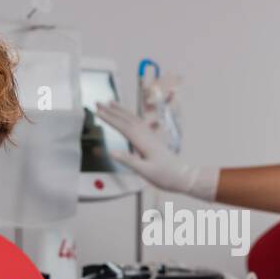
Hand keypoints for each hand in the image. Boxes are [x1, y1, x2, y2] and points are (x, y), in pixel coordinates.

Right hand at [94, 101, 218, 198]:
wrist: (183, 176)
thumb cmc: (165, 175)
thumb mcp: (145, 171)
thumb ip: (128, 160)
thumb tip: (111, 152)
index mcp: (143, 142)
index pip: (123, 127)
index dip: (109, 119)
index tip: (97, 112)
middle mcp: (147, 135)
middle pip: (126, 119)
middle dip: (111, 110)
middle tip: (97, 102)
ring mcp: (151, 136)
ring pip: (133, 118)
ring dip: (121, 109)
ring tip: (110, 102)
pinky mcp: (153, 138)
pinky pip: (139, 122)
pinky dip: (130, 116)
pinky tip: (127, 115)